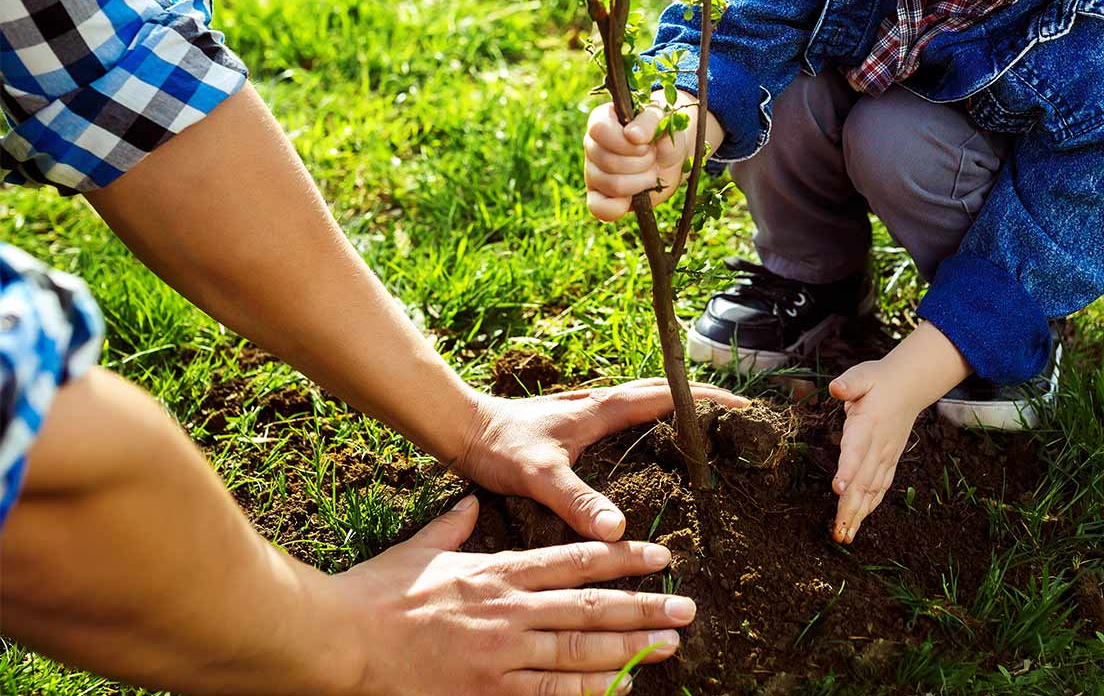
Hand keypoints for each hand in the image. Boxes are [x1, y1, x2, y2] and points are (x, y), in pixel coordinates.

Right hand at [338, 496, 694, 695]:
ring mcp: (500, 654)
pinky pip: (549, 693)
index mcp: (498, 571)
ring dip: (630, 650)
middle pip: (590, 608)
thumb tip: (470, 501)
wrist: (341, 640)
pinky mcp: (486, 691)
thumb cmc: (378, 593)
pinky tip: (619, 689)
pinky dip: (587, 691)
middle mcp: (509, 610)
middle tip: (686, 608)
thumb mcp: (422, 547)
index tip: (659, 556)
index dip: (622, 558)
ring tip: (669, 645)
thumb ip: (455, 525)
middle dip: (644, 608)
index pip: (574, 561)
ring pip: (580, 652)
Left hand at [458, 379, 747, 540]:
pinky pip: (630, 414)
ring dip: (680, 404)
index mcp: (601, 408)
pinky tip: (657, 440)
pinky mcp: (578, 423)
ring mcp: (589, 410)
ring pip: (647, 399)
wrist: (462, 431)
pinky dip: (655, 417)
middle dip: (703, 398)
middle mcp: (600, 402)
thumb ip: (577, 501)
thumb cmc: (499, 449)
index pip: (667, 396)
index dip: (706, 399)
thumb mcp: (540, 477)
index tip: (742, 405)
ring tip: (711, 422)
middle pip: (664, 391)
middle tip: (739, 412)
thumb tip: (618, 533)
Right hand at [584, 101, 689, 221]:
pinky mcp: (599, 195)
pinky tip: (635, 197)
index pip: (600, 130)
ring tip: (650, 171)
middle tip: (652, 156)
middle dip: (641, 162)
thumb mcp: (664, 119)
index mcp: (602, 120)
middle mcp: (592, 145)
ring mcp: (593, 172)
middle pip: (608, 161)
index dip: (626, 142)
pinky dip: (619, 207)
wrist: (672, 157)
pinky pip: (598, 208)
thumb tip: (633, 135)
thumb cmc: (664, 133)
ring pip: (612, 185)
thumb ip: (650, 121)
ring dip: (641, 181)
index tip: (646, 143)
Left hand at [827, 360, 922, 544]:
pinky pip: (879, 488)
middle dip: (850, 507)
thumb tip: (836, 388)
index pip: (857, 451)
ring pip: (871, 490)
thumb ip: (849, 383)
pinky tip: (858, 522)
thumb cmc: (879, 381)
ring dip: (858, 514)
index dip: (848, 470)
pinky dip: (869, 506)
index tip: (838, 489)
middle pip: (863, 481)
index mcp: (868, 425)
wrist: (908, 387)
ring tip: (844, 536)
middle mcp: (879, 446)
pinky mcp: (889, 462)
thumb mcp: (863, 375)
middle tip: (838, 531)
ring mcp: (886, 457)